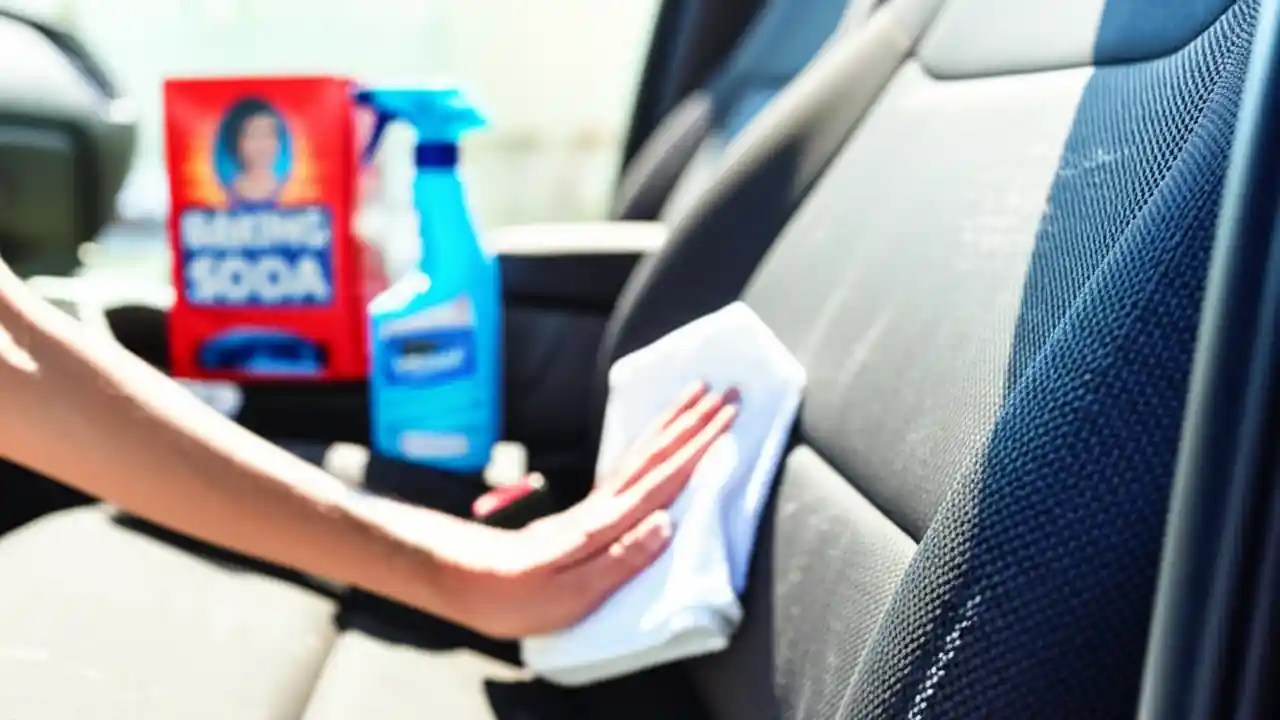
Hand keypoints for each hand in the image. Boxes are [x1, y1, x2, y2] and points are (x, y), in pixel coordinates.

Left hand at [374, 383, 736, 638]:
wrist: (468, 582)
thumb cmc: (518, 598)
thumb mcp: (571, 593)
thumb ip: (621, 560)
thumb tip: (665, 524)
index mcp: (607, 525)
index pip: (664, 478)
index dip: (699, 446)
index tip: (728, 416)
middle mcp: (604, 507)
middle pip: (656, 454)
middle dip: (694, 422)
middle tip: (726, 390)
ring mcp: (595, 507)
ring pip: (643, 454)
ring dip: (673, 424)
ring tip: (696, 396)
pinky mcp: (588, 514)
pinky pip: (630, 467)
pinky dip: (651, 445)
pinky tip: (657, 440)